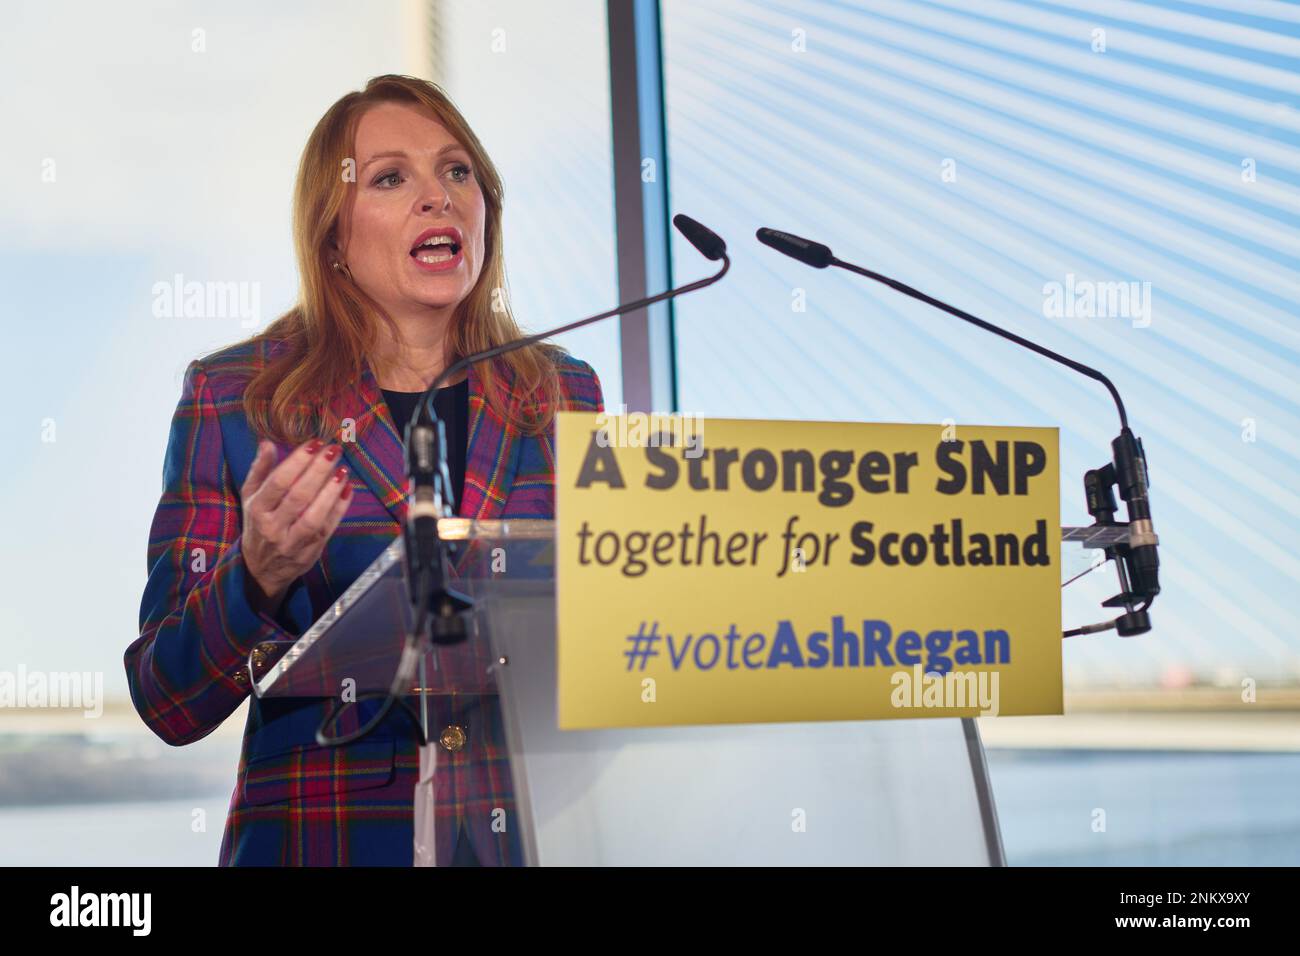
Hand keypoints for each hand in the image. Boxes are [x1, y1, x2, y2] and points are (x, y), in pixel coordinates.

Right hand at [240, 439, 351, 612]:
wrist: (262, 570)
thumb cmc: (258, 524)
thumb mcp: (251, 497)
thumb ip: (260, 470)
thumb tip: (268, 443)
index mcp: (257, 510)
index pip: (278, 482)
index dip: (298, 461)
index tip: (315, 443)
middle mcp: (273, 527)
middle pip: (299, 496)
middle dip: (319, 471)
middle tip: (334, 450)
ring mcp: (292, 542)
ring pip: (314, 516)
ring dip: (331, 491)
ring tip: (343, 470)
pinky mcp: (311, 552)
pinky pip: (328, 528)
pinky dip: (340, 508)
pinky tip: (348, 488)